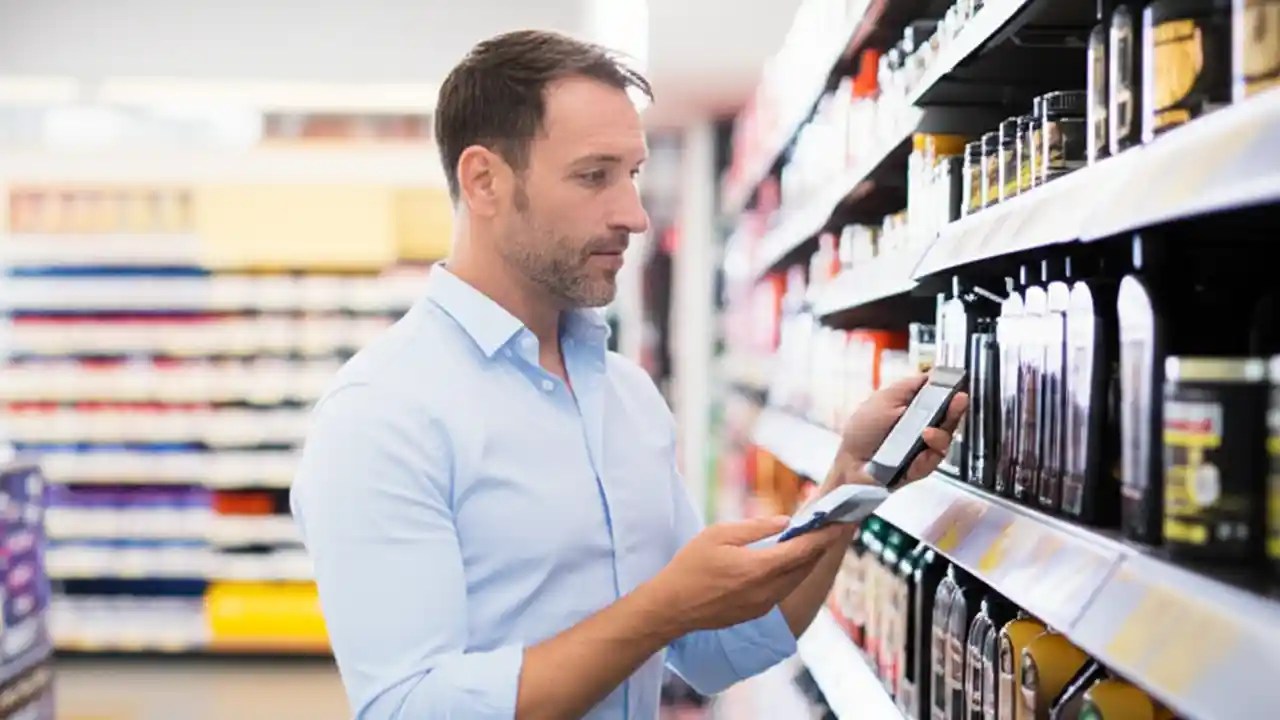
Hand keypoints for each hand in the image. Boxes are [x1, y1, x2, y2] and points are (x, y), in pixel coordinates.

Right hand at [648, 516, 849, 634]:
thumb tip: (785, 522)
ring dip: (806, 561)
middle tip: (828, 527)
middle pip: (805, 567)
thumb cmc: (691, 566)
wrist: (673, 606)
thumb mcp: (719, 535)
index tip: (840, 523)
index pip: (803, 550)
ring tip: (811, 542)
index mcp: (760, 568)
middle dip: (819, 547)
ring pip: (796, 580)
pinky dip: (792, 574)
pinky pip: (783, 590)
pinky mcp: (756, 613)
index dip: (824, 536)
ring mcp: (763, 605)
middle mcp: (768, 590)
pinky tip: (787, 562)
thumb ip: (756, 528)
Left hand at [830, 373, 968, 487]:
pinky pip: (936, 457)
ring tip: (928, 432)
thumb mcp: (884, 399)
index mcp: (913, 407)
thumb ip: (908, 386)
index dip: (950, 391)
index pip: (940, 396)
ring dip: (940, 433)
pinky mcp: (924, 465)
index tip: (958, 385)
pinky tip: (921, 448)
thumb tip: (932, 375)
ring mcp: (924, 446)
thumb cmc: (862, 432)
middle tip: (960, 399)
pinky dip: (928, 452)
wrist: (853, 464)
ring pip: (947, 436)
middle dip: (956, 407)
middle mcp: (922, 425)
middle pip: (949, 415)